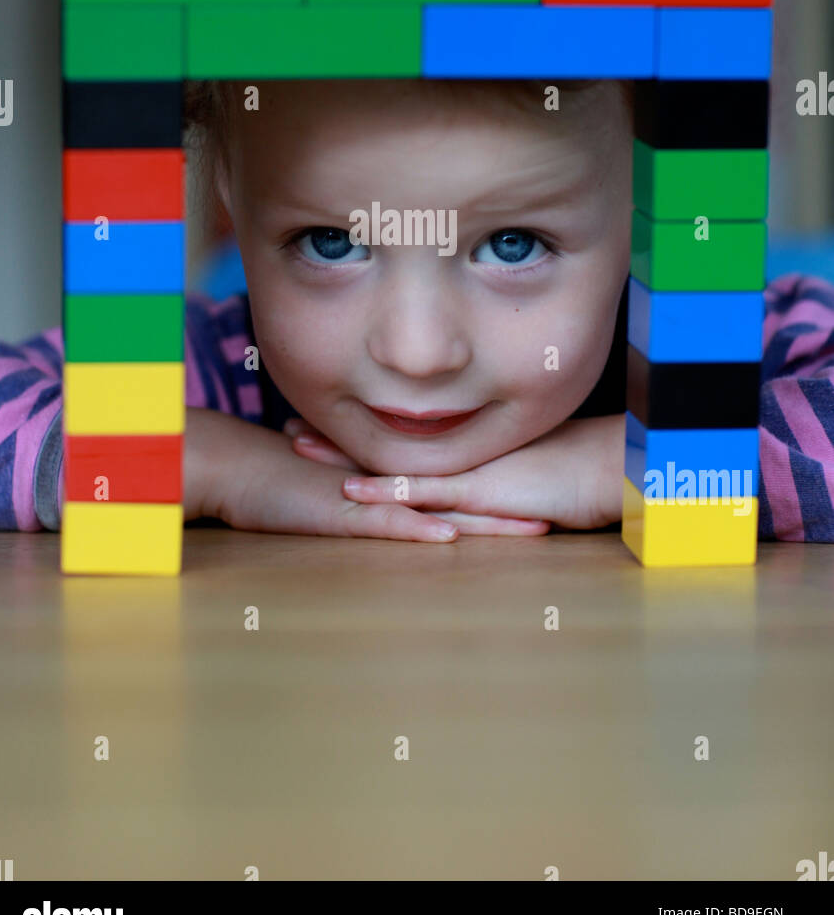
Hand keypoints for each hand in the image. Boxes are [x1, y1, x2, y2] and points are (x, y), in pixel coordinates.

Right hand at [184, 407, 543, 541]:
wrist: (237, 466)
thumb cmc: (283, 481)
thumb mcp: (340, 489)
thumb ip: (375, 494)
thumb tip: (408, 508)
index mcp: (397, 478)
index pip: (459, 484)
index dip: (502, 491)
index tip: (544, 498)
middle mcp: (392, 484)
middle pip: (464, 495)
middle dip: (512, 507)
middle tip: (561, 515)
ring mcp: (370, 497)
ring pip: (438, 508)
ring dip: (485, 521)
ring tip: (532, 531)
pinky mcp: (341, 513)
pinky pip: (385, 525)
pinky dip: (417, 532)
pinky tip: (447, 540)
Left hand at [286, 414, 624, 531]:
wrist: (623, 469)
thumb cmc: (590, 472)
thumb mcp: (535, 477)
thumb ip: (505, 480)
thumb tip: (489, 492)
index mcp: (470, 449)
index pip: (406, 438)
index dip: (365, 431)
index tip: (326, 421)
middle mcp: (463, 453)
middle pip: (389, 442)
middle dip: (340, 435)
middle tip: (290, 425)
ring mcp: (471, 470)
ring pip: (396, 461)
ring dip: (347, 454)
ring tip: (298, 442)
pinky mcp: (484, 492)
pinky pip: (426, 492)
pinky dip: (387, 489)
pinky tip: (351, 488)